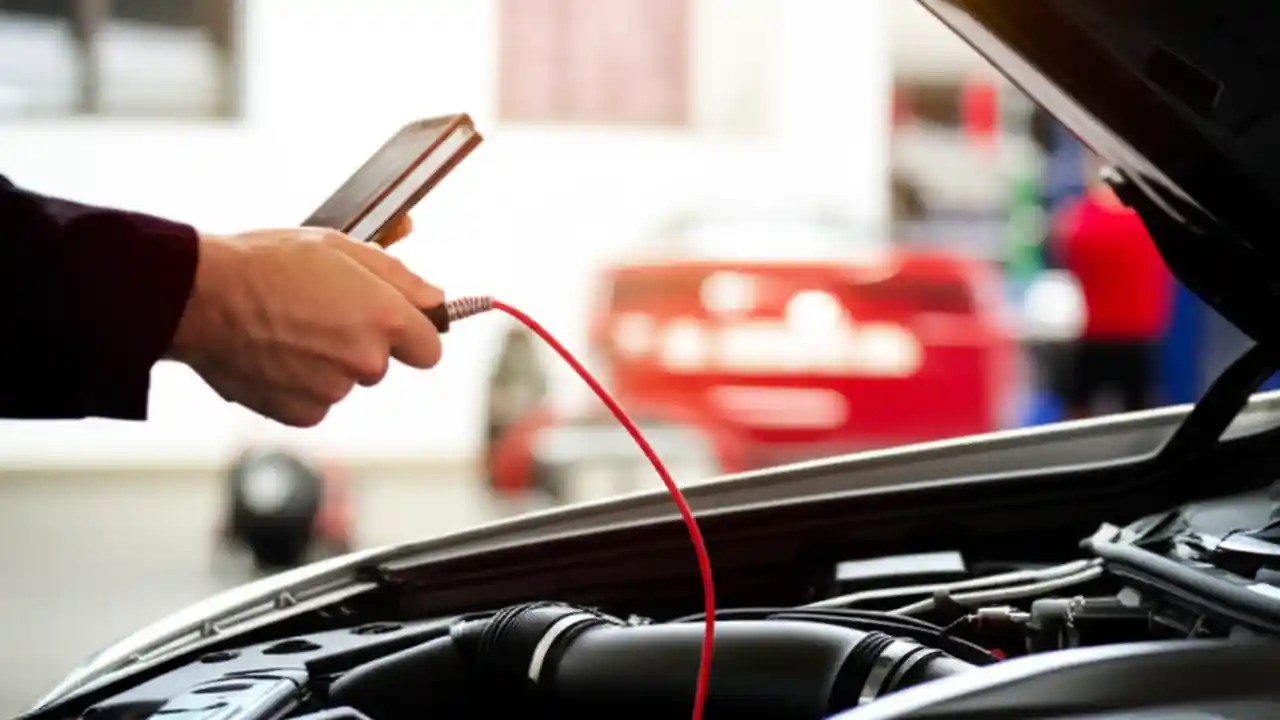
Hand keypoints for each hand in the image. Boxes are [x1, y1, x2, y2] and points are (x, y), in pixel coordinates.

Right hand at [169, 216, 440, 426]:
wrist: (201, 297)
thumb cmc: (266, 263)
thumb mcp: (340, 248)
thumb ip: (400, 278)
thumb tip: (437, 299)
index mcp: (386, 319)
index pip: (430, 348)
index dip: (412, 334)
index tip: (393, 324)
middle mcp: (366, 361)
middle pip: (382, 363)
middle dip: (360, 343)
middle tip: (319, 313)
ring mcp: (334, 390)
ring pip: (345, 381)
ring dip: (326, 363)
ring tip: (287, 329)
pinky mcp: (302, 412)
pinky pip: (315, 401)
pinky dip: (299, 384)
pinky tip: (274, 354)